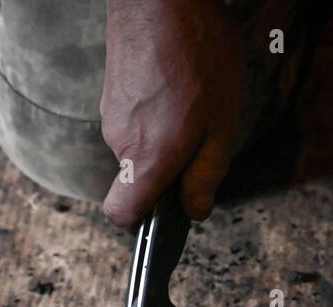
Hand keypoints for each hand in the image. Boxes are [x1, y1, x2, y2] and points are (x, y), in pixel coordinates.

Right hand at [100, 0, 244, 227]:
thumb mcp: (221, 124)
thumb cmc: (197, 56)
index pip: (121, 215)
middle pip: (138, 181)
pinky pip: (135, 120)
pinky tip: (179, 85)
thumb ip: (206, 175)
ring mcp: (111, 116)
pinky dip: (156, 114)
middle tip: (202, 140)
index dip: (141, 223)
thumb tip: (195, 210)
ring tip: (194, 103)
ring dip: (165, 138)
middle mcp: (121, 142)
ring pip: (138, 147)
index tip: (165, 213)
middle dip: (168, 172)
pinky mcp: (112, 94)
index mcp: (148, 158)